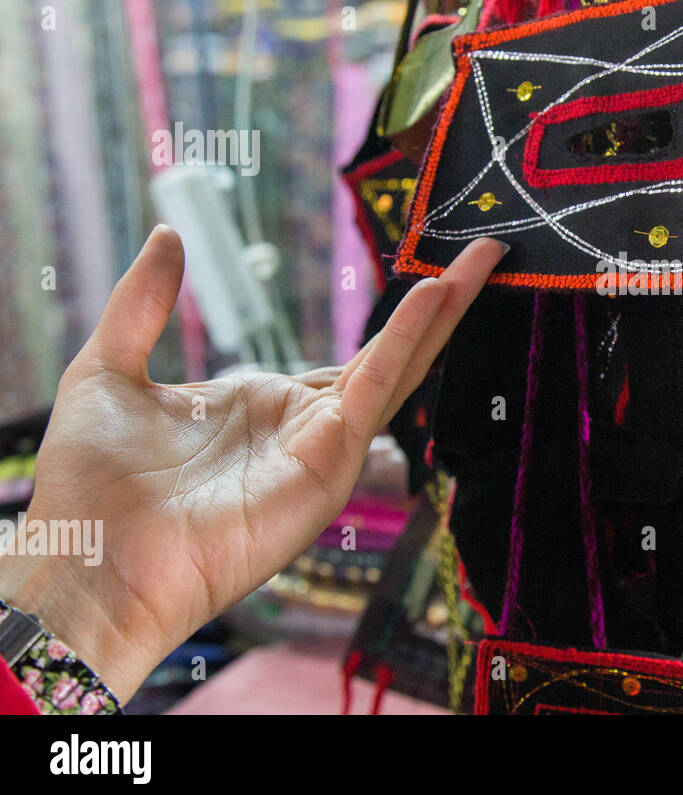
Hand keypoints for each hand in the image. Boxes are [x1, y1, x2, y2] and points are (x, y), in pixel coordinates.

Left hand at [0, 227, 504, 701]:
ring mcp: (323, 449)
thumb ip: (145, 302)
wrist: (86, 561)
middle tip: (485, 252)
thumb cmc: (92, 486)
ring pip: (398, 369)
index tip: (432, 268)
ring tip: (481, 261)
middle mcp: (306, 428)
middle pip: (393, 355)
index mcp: (268, 407)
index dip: (395, 316)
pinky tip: (430, 298)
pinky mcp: (328, 466)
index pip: (352, 355)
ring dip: (442, 314)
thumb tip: (168, 233)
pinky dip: (404, 343)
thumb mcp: (111, 368)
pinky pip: (374, 392)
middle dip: (441, 303)